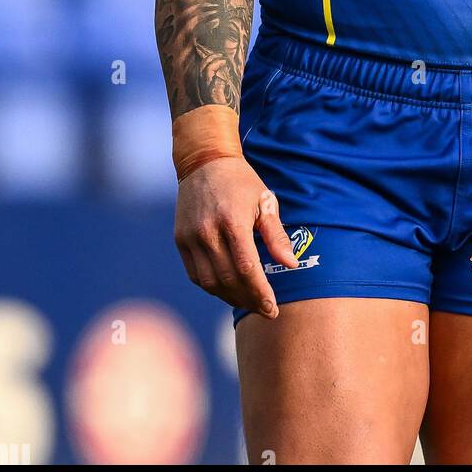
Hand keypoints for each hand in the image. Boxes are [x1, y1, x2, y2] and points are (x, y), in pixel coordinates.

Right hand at [174, 156, 297, 317]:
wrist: (205, 161)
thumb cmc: (241, 182)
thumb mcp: (265, 201)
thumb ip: (276, 236)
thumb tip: (291, 265)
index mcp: (233, 221)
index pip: (248, 269)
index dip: (261, 294)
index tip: (273, 309)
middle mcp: (208, 231)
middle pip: (229, 280)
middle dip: (249, 300)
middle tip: (265, 310)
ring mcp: (191, 237)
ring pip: (210, 282)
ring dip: (231, 298)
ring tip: (249, 302)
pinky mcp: (181, 239)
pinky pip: (196, 274)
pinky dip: (212, 287)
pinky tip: (229, 289)